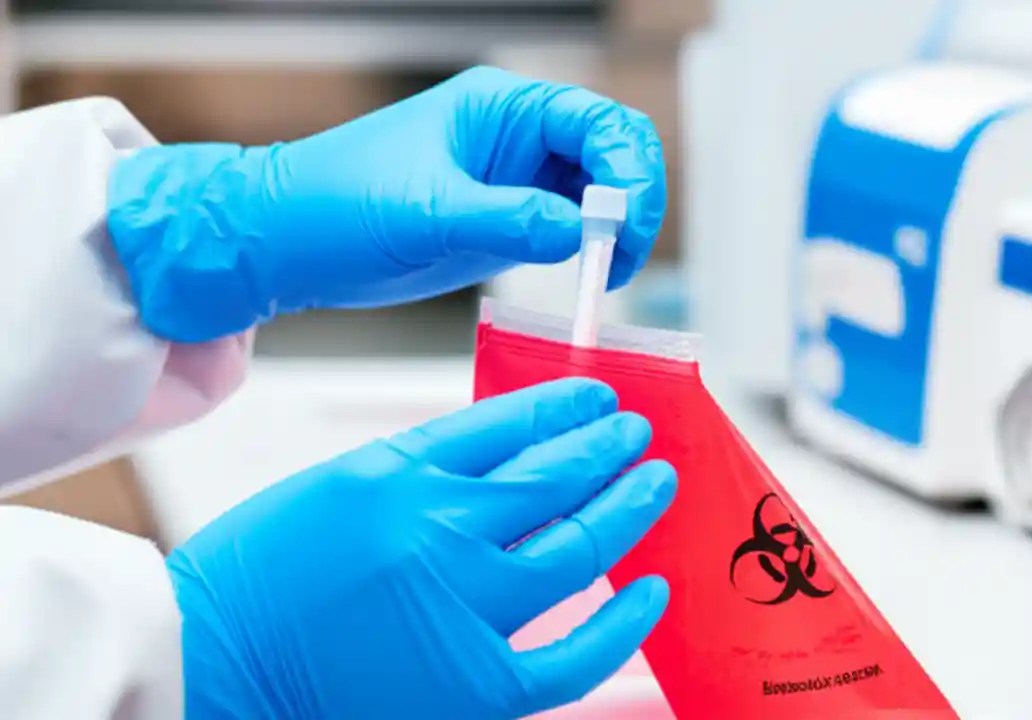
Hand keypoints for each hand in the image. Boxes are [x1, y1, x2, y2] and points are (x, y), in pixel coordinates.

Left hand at [108, 66, 666, 342]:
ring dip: (617, 232)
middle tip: (623, 256)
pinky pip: (571, 229)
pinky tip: (587, 279)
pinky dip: (592, 253)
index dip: (628, 172)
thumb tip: (580, 234)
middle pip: (614, 154)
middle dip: (633, 202)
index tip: (622, 227)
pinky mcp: (508, 221)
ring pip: (599, 195)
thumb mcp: (426, 212)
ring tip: (607, 275)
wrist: (286, 246)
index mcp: (504, 108)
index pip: (598, 123)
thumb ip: (508, 219)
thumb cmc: (335, 205)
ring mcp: (515, 179)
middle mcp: (518, 137)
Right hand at [167, 378, 675, 718]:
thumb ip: (424, 467)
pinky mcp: (477, 684)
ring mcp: (465, 607)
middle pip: (557, 475)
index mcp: (400, 473)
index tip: (596, 396)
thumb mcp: (337, 485)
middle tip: (636, 431)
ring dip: (628, 505)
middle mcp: (441, 531)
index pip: (512, 423)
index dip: (565, 406)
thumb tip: (508, 455)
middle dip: (608, 446)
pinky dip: (624, 622)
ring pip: (580, 544)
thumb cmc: (257, 578)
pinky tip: (653, 588)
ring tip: (654, 480)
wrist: (210, 667)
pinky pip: (574, 652)